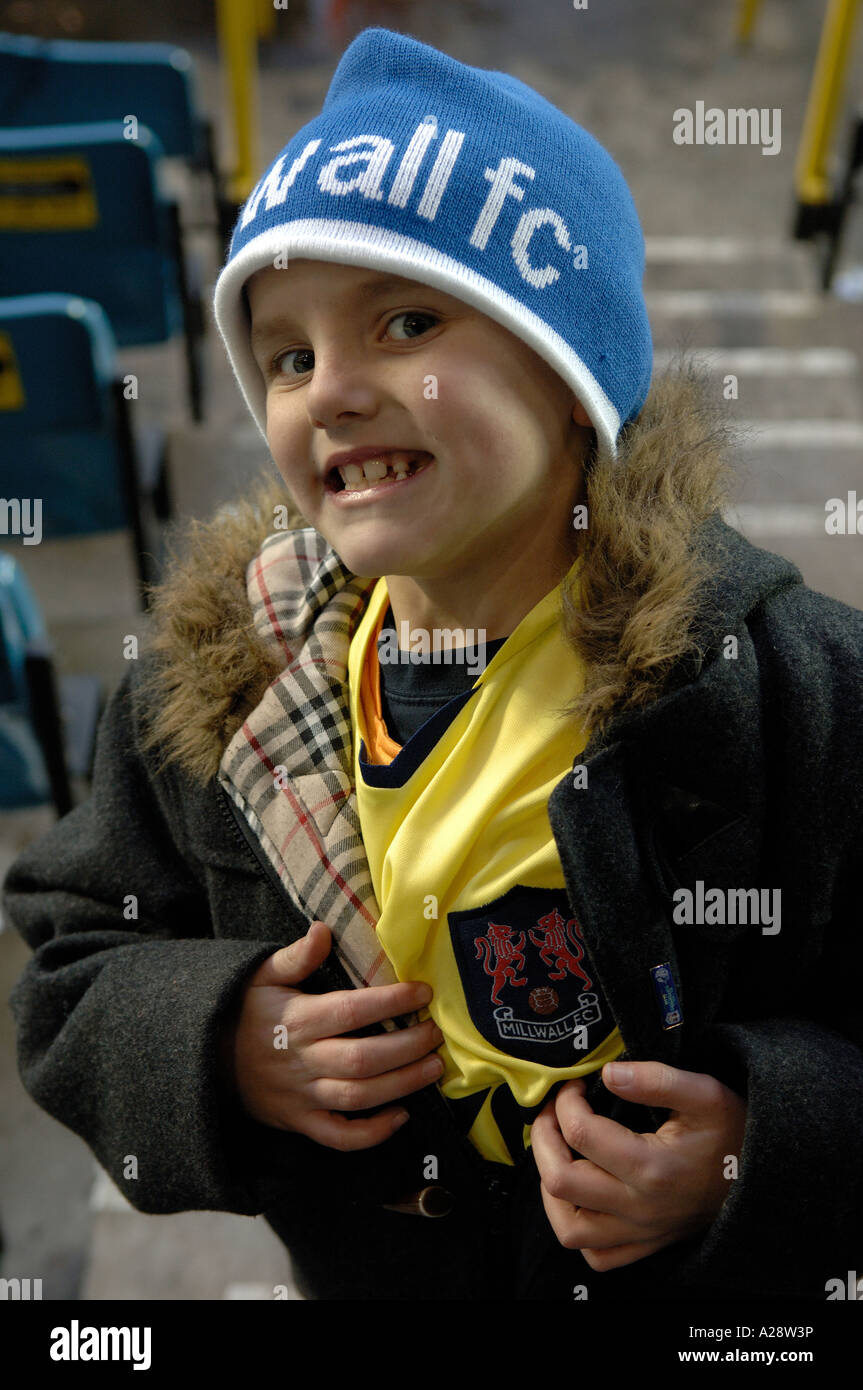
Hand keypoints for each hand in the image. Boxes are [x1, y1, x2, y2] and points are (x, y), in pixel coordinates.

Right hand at [220, 921, 443, 1149]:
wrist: (207, 1062)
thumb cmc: (245, 1012)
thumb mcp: (261, 975)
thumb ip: (296, 955)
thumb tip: (323, 928)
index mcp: (297, 1020)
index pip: (350, 1011)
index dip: (390, 1002)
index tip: (423, 992)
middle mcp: (302, 1060)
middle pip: (363, 1059)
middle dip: (407, 1048)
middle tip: (437, 1034)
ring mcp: (302, 1096)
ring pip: (359, 1097)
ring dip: (402, 1085)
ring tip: (434, 1068)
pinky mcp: (301, 1122)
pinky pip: (339, 1136)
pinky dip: (372, 1133)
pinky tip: (401, 1116)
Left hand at [531, 1061, 747, 1270]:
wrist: (765, 1179)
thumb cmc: (733, 1133)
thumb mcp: (705, 1093)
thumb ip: (656, 1079)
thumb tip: (608, 1073)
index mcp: (652, 1167)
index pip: (580, 1133)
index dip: (566, 1102)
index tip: (575, 1086)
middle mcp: (640, 1207)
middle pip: (560, 1181)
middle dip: (543, 1138)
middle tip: (552, 1113)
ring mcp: (640, 1233)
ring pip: (568, 1228)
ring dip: (550, 1187)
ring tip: (556, 1152)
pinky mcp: (644, 1246)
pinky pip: (595, 1254)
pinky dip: (576, 1227)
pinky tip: (579, 1194)